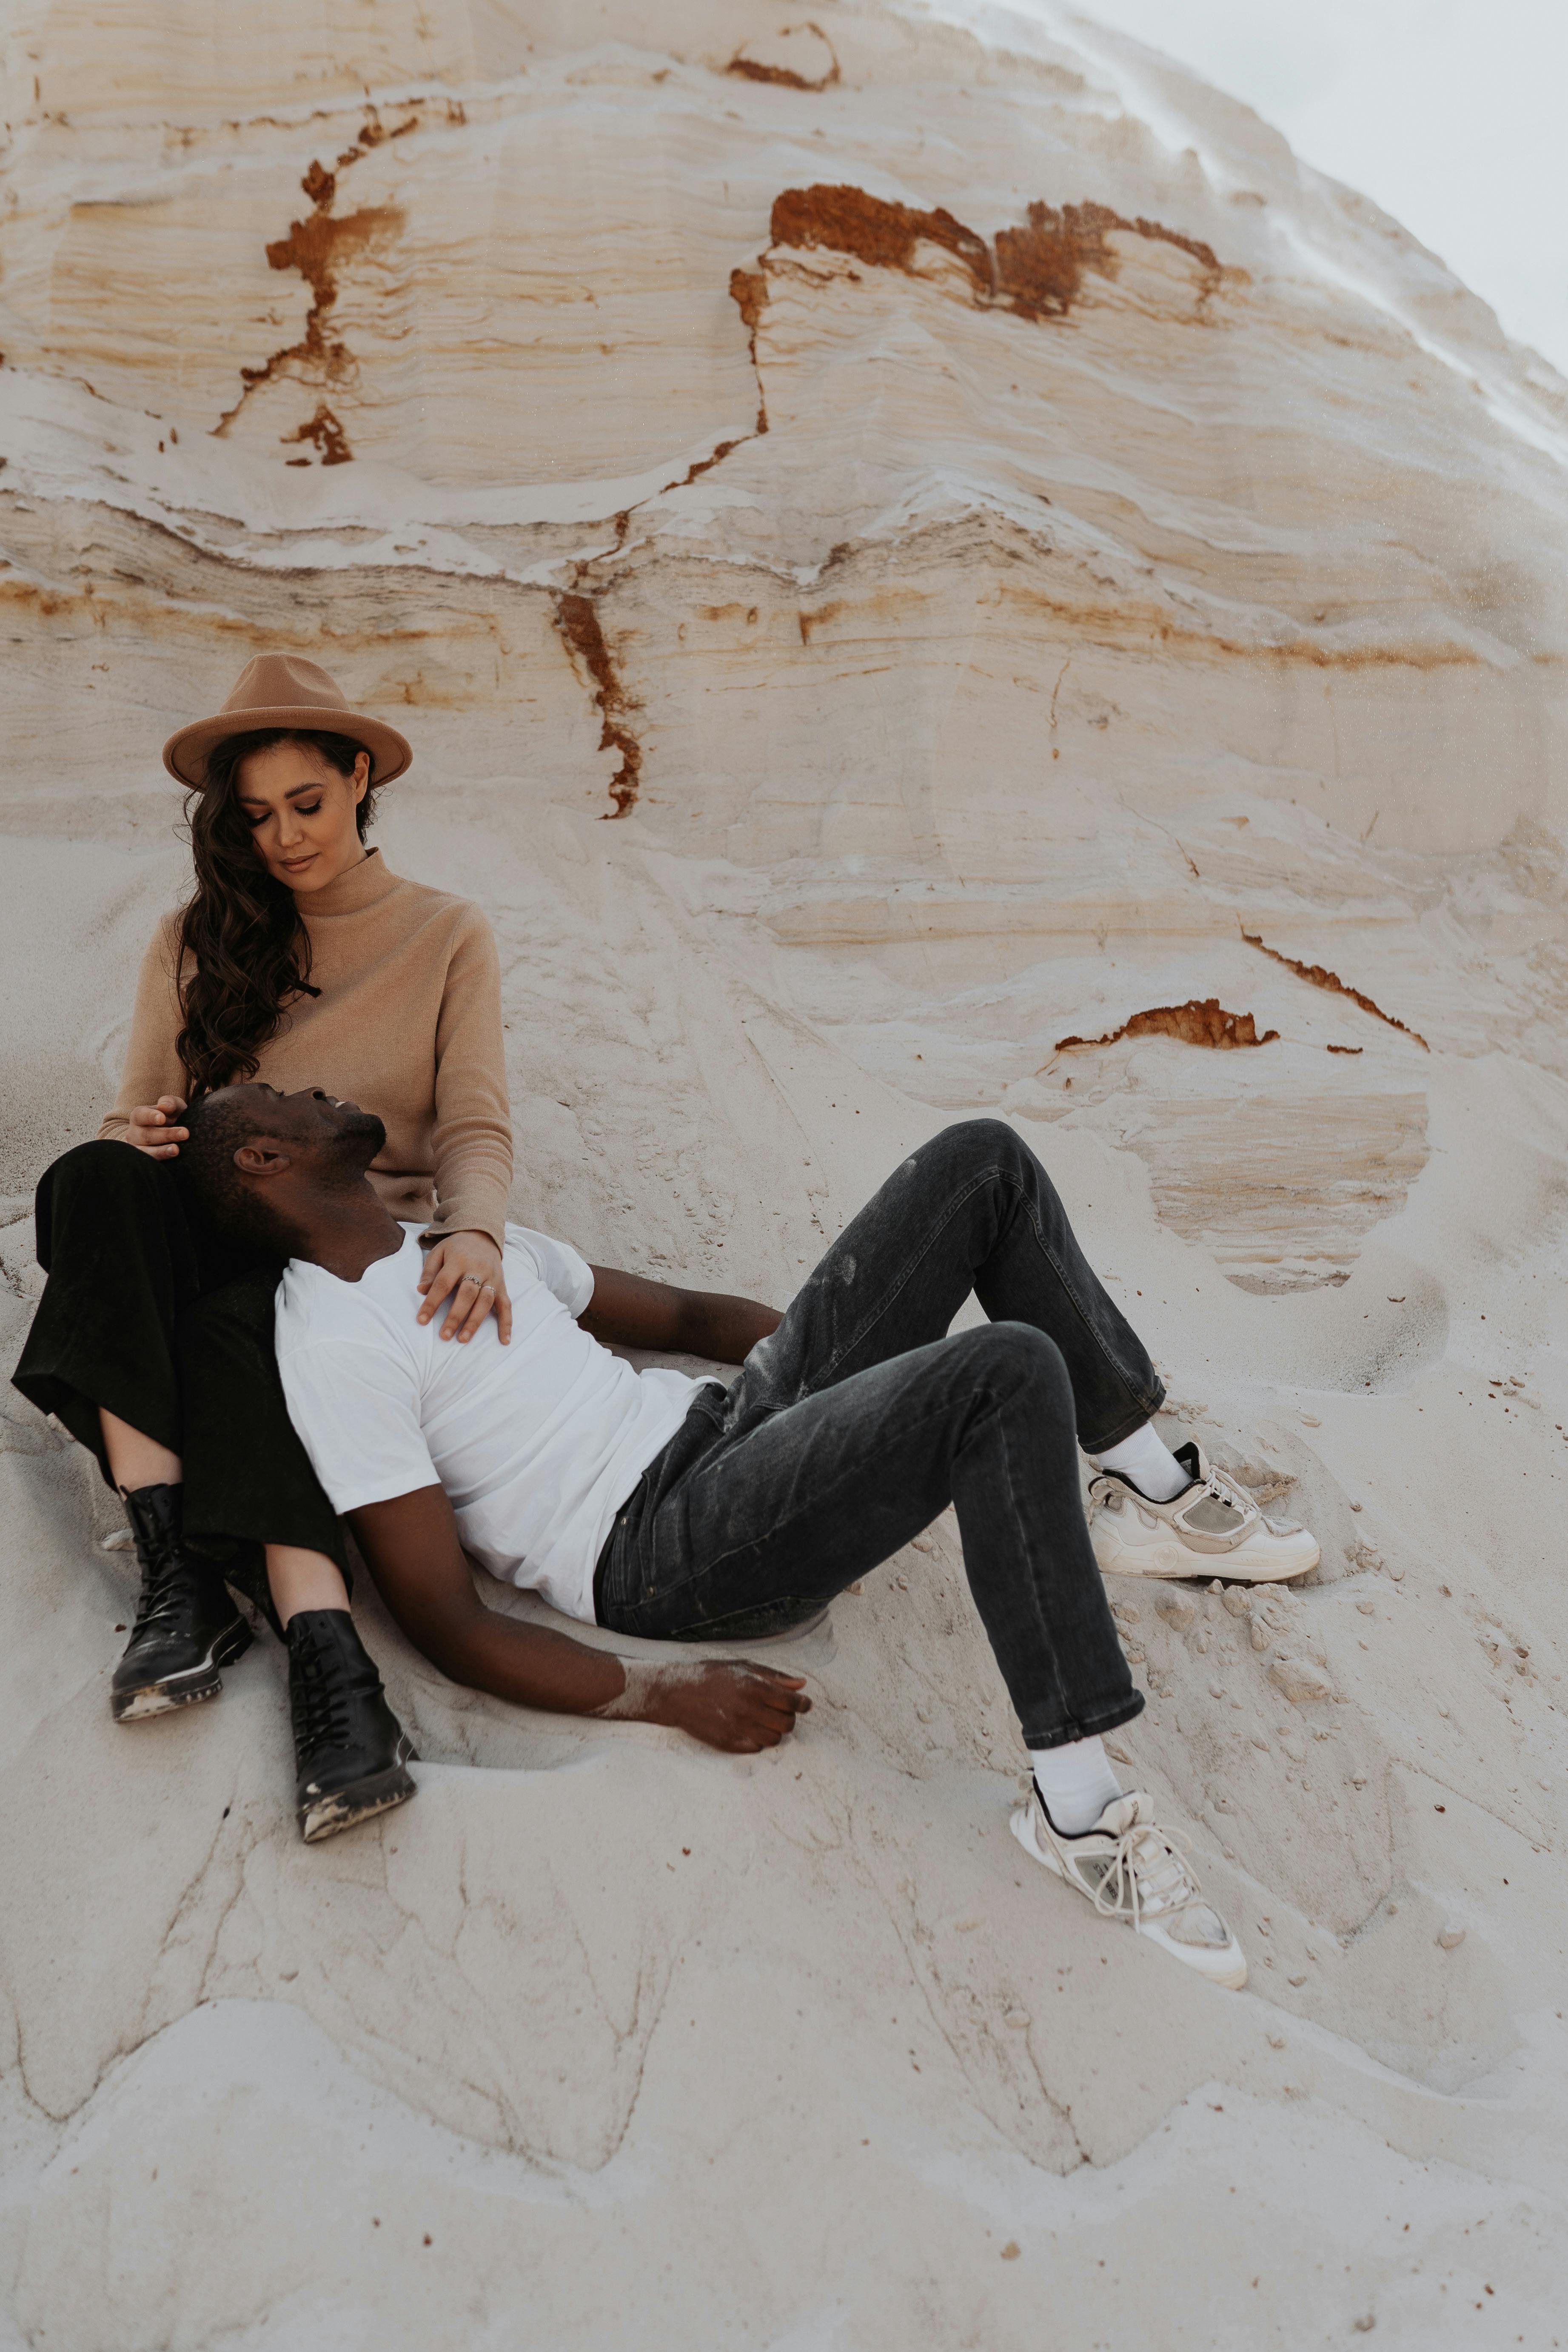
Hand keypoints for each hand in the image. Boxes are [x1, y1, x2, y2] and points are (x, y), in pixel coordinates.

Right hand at [124, 1096, 188, 1158]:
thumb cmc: (172, 1116)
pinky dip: (162, 1161)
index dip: (151, 1116)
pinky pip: (152, 1163)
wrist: (176, 1134)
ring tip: (176, 1150)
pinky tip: (174, 1159)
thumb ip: (169, 1102)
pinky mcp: (147, 1162)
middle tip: (185, 1133)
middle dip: (167, 1134)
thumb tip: (164, 1107)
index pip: (141, 1115)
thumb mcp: (173, 1106)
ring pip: (147, 1152)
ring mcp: (138, 1149)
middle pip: (147, 1135)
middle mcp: (134, 1133)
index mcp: (139, 1116)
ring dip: (162, 1151)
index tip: (162, 1118)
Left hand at [417, 1232, 511, 1343]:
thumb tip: (421, 1290)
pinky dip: (507, 1323)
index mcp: (458, 1261)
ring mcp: (492, 1278)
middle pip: (467, 1295)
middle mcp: (477, 1269)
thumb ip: (429, 1271)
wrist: (482, 1235)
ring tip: (463, 1339)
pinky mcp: (502, 1285)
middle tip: (444, 1336)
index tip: (421, 1320)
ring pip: (485, 1301)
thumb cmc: (456, 1248)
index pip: (443, 1284)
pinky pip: (506, 1305)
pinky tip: (504, 1340)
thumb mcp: (438, 1252)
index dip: (432, 1303)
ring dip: (475, 1322)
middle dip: (455, 1316)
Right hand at [637, 1660, 811, 1752]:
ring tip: (765, 1720)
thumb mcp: (744, 1666)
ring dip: (775, 1730)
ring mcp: (738, 1728)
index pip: (792, 1702)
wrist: (678, 1693)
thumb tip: (801, 1685)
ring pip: (775, 1739)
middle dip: (789, 1717)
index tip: (804, 1704)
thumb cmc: (712, 1676)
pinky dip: (759, 1739)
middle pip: (787, 1723)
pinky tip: (750, 1728)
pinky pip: (757, 1747)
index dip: (803, 1704)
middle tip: (781, 1711)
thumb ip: (775, 1676)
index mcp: (754, 1687)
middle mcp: (748, 1709)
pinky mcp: (728, 1743)